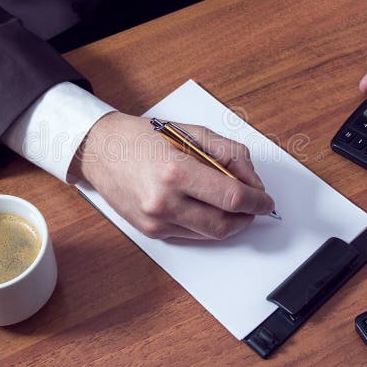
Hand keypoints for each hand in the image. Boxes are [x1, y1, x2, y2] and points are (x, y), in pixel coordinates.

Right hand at [69, 112, 274, 239]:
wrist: (100, 151)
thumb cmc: (142, 138)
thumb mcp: (191, 132)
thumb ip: (228, 154)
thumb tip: (252, 180)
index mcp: (175, 171)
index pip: (231, 197)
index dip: (257, 201)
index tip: (265, 200)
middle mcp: (164, 201)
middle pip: (224, 224)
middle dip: (247, 217)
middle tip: (254, 205)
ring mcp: (156, 221)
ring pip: (209, 234)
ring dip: (229, 222)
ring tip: (231, 204)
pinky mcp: (151, 231)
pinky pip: (191, 235)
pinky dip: (206, 223)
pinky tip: (205, 206)